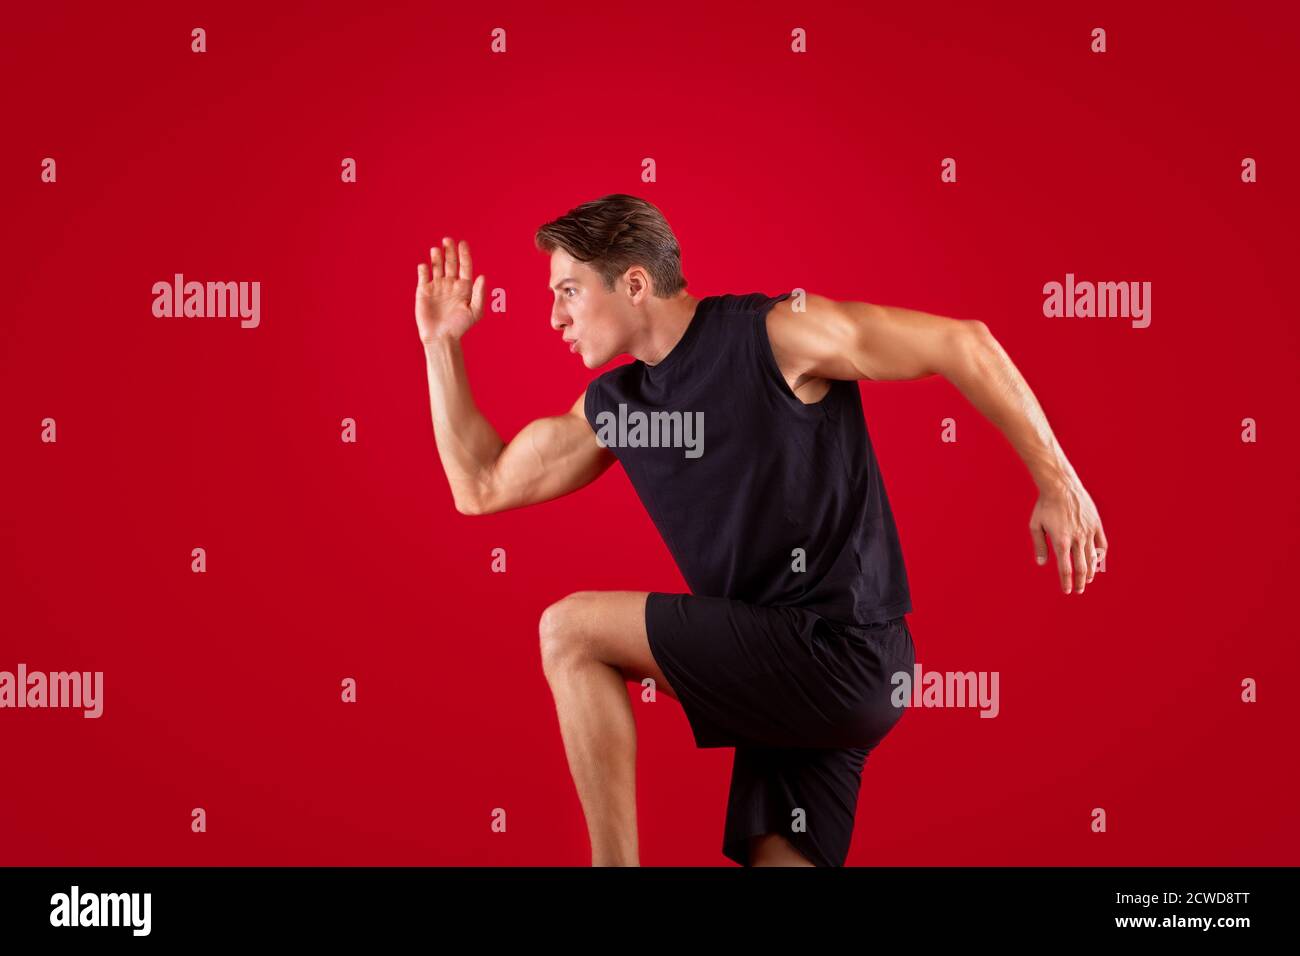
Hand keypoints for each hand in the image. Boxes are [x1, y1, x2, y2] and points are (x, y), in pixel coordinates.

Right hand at [416, 236, 485, 343]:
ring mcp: (437, 286)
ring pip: (437, 266)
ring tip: (436, 250)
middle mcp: (451, 284)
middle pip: (450, 262)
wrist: (441, 338)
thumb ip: (480, 294)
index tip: (462, 243)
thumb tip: (482, 276)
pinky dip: (423, 269)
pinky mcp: (424, 291)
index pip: (465, 265)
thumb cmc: (460, 327)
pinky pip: (423, 275)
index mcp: (464, 287)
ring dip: (436, 257)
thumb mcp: (475, 311)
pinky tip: (425, 266)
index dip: (464, 254)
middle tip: (447, 240)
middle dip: (449, 250)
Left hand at [1029, 478, 1107, 593]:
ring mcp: (1088, 531)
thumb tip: (1042, 563)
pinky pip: (1102, 544)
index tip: (1067, 591)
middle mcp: (1077, 538)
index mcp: (1061, 541)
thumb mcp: (1035, 525)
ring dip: (1091, 571)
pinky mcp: (1096, 524)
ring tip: (1088, 579)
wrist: (1060, 486)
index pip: (1065, 569)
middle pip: (1081, 567)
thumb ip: (1039, 545)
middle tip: (1079, 590)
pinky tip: (1097, 562)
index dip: (1066, 582)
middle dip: (1080, 581)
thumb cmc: (1044, 505)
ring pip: (1093, 558)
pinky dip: (1100, 555)